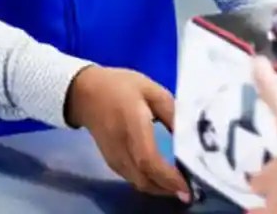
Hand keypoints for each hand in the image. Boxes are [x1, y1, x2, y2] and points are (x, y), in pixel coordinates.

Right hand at [65, 65, 190, 201]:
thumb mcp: (150, 89)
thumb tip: (190, 135)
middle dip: (169, 188)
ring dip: (161, 188)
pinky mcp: (112, 162)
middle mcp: (121, 147)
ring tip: (182, 184)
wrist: (84, 93)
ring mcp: (114, 158)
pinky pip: (134, 179)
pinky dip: (151, 183)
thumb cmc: (120, 87)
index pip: (148, 160)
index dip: (168, 177)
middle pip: (145, 179)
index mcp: (132, 125)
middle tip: (192, 188)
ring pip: (140, 183)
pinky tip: (164, 178)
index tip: (188, 185)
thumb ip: (171, 111)